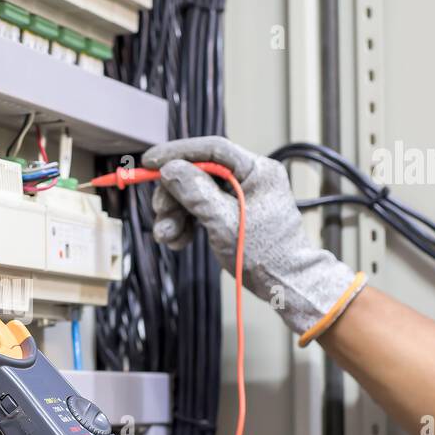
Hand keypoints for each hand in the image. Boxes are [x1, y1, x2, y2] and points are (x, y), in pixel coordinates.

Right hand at [143, 136, 366, 342]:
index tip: (149, 161)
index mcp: (257, 171)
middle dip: (174, 195)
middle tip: (159, 213)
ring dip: (175, 214)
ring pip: (195, 193)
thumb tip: (171, 169)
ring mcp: (240, 196)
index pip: (212, 149)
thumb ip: (197, 193)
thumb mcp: (224, 222)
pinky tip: (178, 241)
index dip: (178, 152)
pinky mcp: (231, 213)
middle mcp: (249, 178)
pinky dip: (186, 224)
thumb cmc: (266, 255)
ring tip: (167, 236)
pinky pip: (201, 209)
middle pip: (198, 173)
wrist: (284, 284)